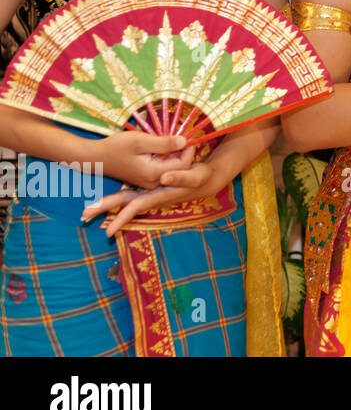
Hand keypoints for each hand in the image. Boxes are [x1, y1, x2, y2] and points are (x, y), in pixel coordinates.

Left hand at [82, 156, 219, 237]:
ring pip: (124, 200)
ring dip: (107, 205)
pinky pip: (130, 195)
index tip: (107, 233)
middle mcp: (151, 196)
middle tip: (83, 216)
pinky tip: (108, 200)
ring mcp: (150, 192)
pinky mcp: (151, 187)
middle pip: (124, 205)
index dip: (120, 218)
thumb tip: (163, 178)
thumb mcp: (196, 176)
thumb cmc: (202, 178)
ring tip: (88, 209)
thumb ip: (181, 177)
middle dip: (104, 210)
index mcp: (158, 195)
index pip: (135, 208)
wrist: (207, 178)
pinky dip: (117, 199)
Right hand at [95, 131, 192, 188]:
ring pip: (171, 170)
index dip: (189, 150)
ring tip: (170, 141)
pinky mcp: (145, 181)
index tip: (188, 136)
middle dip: (183, 153)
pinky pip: (162, 171)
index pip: (183, 165)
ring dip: (174, 156)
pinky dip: (165, 160)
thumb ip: (164, 142)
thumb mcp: (140, 140)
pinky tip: (160, 149)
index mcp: (153, 173)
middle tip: (180, 137)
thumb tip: (185, 141)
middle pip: (179, 169)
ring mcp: (148, 184)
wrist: (95, 158)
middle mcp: (153, 183)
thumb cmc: (116, 147)